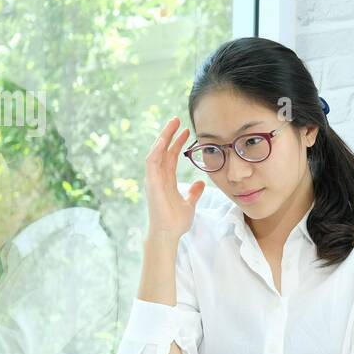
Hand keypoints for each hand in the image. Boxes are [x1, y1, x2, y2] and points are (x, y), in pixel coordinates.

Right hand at [145, 116, 205, 241]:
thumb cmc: (176, 221)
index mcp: (166, 180)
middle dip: (169, 134)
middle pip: (163, 150)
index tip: (186, 131)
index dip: (177, 142)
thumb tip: (201, 183)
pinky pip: (151, 163)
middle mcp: (158, 177)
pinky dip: (157, 150)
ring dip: (163, 137)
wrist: (169, 234)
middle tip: (178, 119)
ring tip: (172, 124)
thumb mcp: (189, 203)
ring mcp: (154, 180)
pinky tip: (164, 140)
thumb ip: (194, 192)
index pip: (171, 156)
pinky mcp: (152, 184)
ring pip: (156, 152)